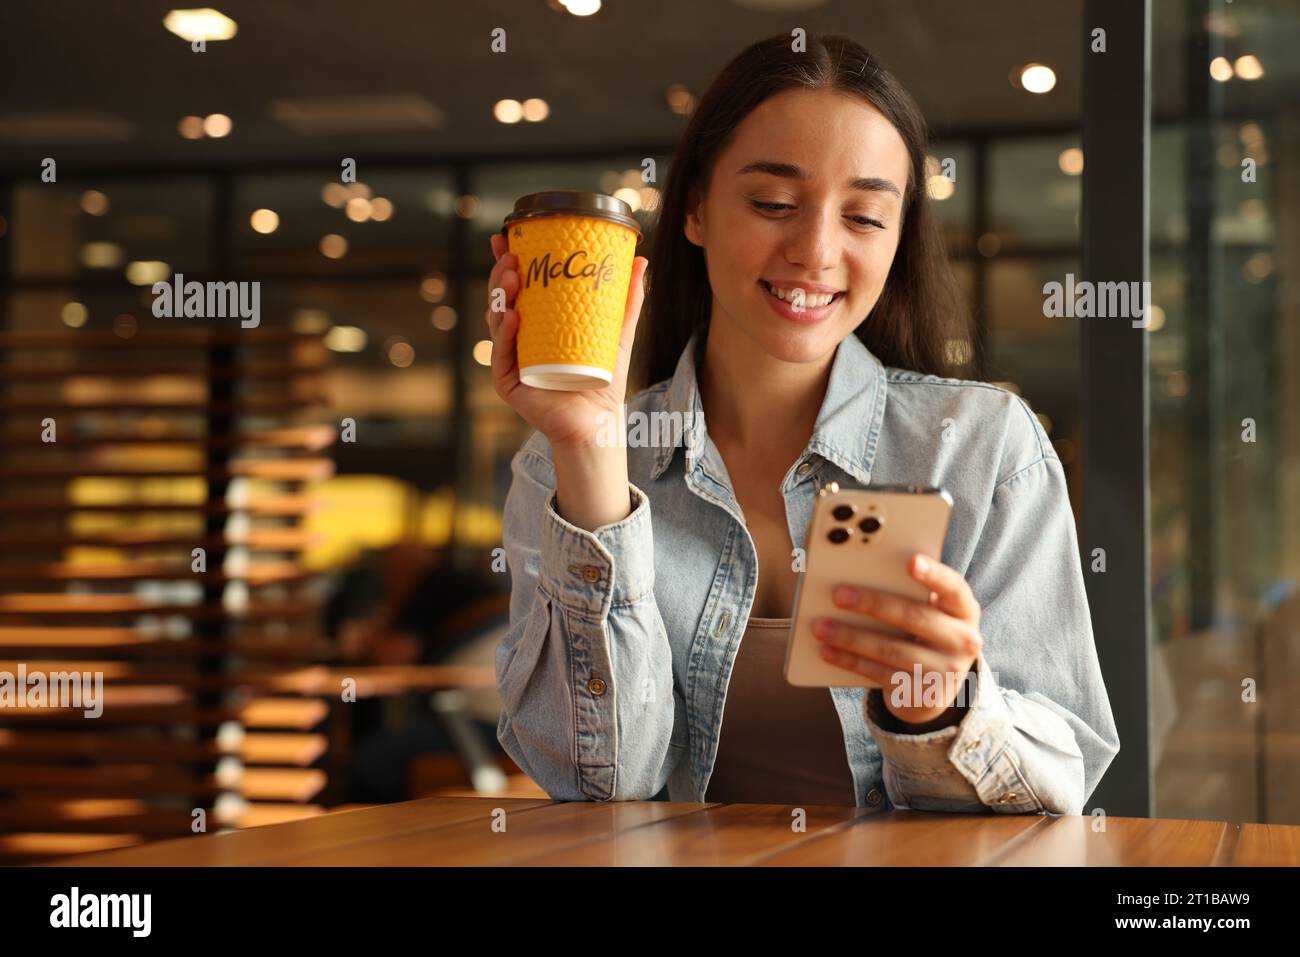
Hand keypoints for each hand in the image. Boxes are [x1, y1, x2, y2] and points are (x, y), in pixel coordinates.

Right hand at [486, 231, 648, 449]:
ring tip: (512, 278)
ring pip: (496, 322)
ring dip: (500, 297)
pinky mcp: (508, 383)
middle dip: (501, 275)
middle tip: (511, 257)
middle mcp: (518, 339)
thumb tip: (640, 262)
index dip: (507, 261)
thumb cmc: (603, 379)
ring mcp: (510, 360)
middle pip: (501, 300)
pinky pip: (502, 355)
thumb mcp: (617, 333)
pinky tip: (512, 317)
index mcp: (536, 325)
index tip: (506, 238)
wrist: (599, 421)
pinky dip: (504, 335)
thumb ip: (627, 301)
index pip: (517, 287)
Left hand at [812, 553, 982, 727]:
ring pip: (892, 650)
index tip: (911, 561)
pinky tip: (827, 651)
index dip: (934, 574)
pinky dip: (850, 661)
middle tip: (838, 594)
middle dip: (873, 604)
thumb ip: (908, 592)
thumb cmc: (923, 633)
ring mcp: (945, 672)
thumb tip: (859, 572)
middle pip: (915, 617)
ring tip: (820, 626)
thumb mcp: (929, 612)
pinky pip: (880, 674)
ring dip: (851, 637)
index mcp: (964, 610)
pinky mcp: (922, 694)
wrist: (935, 688)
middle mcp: (963, 640)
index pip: (953, 587)